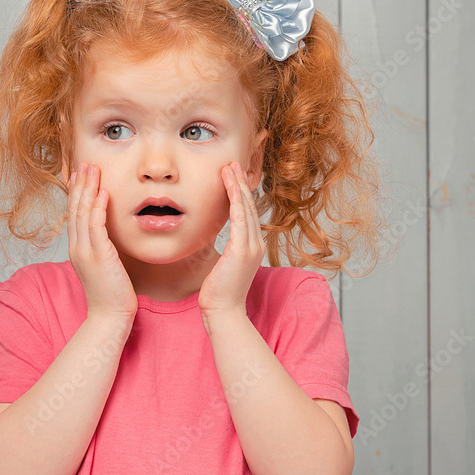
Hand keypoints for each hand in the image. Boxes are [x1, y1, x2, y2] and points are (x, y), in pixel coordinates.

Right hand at [67, 162, 137, 322]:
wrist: (109, 317)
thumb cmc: (111, 294)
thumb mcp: (103, 267)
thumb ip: (102, 249)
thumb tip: (107, 237)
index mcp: (77, 249)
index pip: (73, 214)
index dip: (75, 193)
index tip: (78, 175)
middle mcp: (77, 247)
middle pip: (74, 209)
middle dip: (79, 184)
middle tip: (84, 163)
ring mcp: (86, 251)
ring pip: (83, 213)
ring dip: (88, 189)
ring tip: (93, 170)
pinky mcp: (99, 256)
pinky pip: (96, 226)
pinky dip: (98, 207)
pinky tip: (104, 193)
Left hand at [198, 161, 264, 318]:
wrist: (223, 311)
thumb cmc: (219, 293)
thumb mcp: (223, 267)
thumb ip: (224, 252)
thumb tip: (218, 244)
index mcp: (252, 248)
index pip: (248, 214)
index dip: (242, 194)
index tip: (234, 177)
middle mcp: (255, 244)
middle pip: (250, 206)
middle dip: (241, 183)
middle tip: (233, 163)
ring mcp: (251, 246)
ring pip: (246, 208)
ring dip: (238, 185)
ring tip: (230, 167)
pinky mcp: (241, 249)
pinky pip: (240, 218)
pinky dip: (236, 199)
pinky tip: (230, 185)